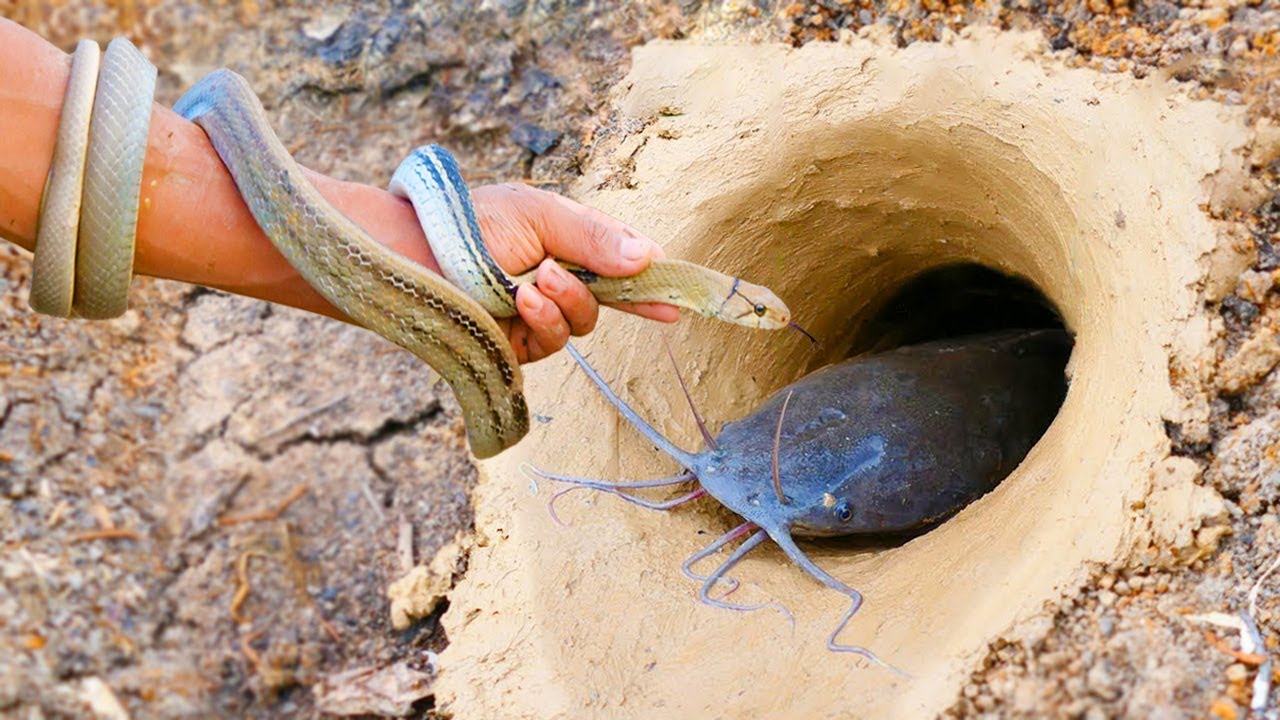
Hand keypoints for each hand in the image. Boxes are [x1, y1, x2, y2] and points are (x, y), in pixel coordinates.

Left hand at [473, 183, 678, 362]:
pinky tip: (525, 301)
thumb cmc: (472, 224)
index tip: (678, 285)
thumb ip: (594, 237)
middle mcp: (560, 278)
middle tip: (651, 296)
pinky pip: (554, 339)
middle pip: (614, 295)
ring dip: (571, 299)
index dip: (650, 272)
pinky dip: (546, 319)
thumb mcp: (540, 214)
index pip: (621, 257)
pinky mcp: (521, 344)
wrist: (415, 255)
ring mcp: (542, 313)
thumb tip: (648, 257)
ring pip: (586, 320)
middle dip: (631, 294)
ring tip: (542, 277)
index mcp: (568, 240)